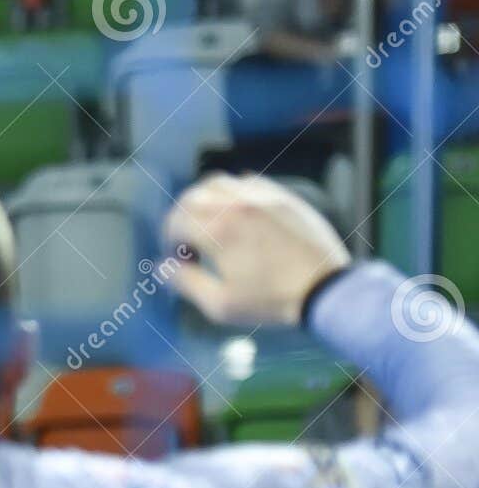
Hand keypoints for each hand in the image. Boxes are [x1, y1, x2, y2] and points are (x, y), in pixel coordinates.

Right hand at [162, 173, 349, 325]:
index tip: (177, 260)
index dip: (168, 242)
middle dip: (181, 218)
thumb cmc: (271, 300)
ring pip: (218, 183)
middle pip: (191, 197)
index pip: (175, 222)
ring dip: (205, 201)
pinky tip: (239, 215)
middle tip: (187, 242)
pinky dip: (234, 194)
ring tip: (210, 224)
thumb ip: (186, 283)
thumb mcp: (220, 304)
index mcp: (218, 231)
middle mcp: (236, 205)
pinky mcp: (283, 198)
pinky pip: (248, 182)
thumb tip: (163, 267)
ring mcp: (262, 197)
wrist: (325, 288)